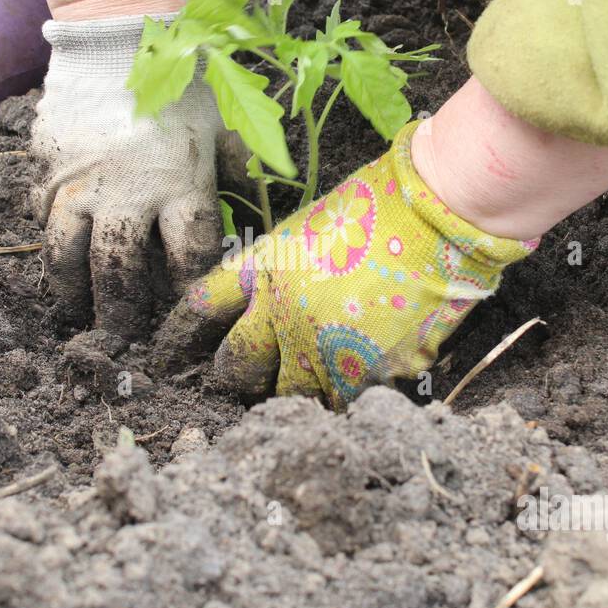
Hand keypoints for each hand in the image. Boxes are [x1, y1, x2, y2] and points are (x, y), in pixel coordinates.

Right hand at [30, 16, 223, 337]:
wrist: (119, 33)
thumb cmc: (183, 86)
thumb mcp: (224, 127)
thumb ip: (240, 175)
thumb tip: (268, 214)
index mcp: (181, 182)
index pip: (188, 257)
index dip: (188, 296)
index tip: (188, 320)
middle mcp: (128, 189)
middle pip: (121, 269)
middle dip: (123, 314)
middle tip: (124, 344)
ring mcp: (81, 180)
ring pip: (69, 254)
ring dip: (74, 295)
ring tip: (79, 322)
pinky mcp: (47, 169)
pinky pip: (41, 220)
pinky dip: (48, 253)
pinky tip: (56, 275)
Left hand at [153, 122, 536, 408]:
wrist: (442, 213)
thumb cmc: (386, 202)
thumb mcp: (314, 224)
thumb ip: (287, 266)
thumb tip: (276, 301)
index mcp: (264, 266)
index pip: (199, 306)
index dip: (178, 335)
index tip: (166, 354)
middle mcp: (281, 312)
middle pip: (233, 366)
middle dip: (229, 379)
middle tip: (234, 383)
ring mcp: (322, 348)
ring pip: (285, 396)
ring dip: (289, 395)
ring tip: (299, 391)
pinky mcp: (365, 374)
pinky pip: (339, 405)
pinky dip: (341, 401)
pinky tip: (350, 393)